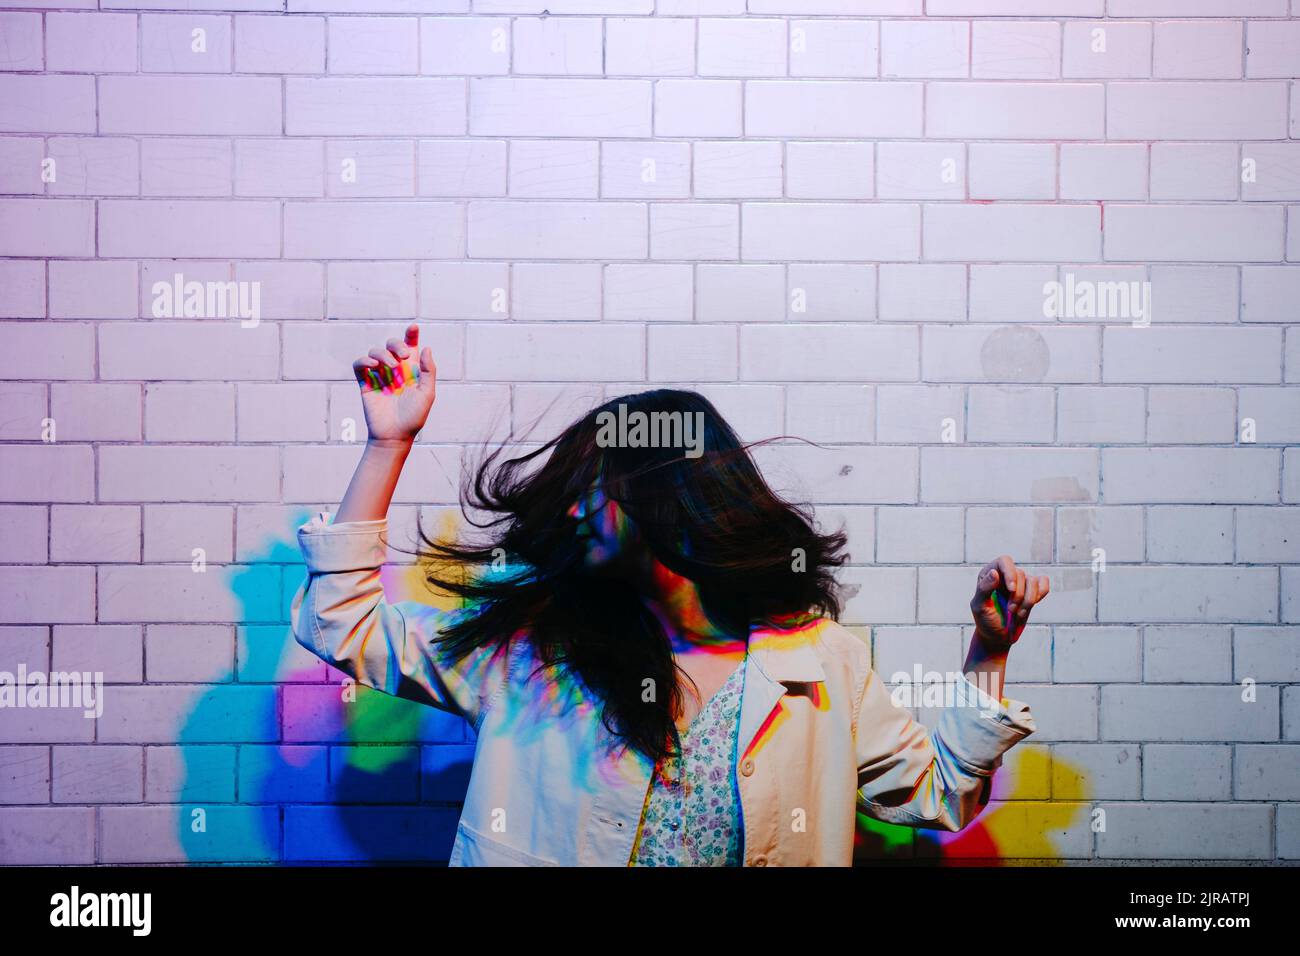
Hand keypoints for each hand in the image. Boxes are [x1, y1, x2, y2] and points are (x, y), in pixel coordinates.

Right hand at [351, 323, 436, 443]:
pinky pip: (359, 365)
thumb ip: (428, 370)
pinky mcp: (365, 383)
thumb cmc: (414, 417)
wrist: (395, 435)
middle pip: (392, 345)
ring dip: (382, 354)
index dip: (411, 335)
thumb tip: (426, 348)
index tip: (414, 327)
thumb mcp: (427, 393)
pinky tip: (372, 366)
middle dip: (396, 345)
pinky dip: (363, 361)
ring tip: (390, 367)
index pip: (410, 347)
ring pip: (375, 352)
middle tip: (402, 356)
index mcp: (411, 370)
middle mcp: (395, 370)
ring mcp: (379, 376)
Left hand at [970, 555, 1049, 648]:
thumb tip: (995, 572)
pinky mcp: (1032, 592)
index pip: (1004, 561)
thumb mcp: (979, 607)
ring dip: (1028, 601)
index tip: (1011, 589)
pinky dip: (1040, 595)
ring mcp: (1020, 583)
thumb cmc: (985, 621)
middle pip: (1020, 574)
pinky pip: (1044, 584)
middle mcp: (1005, 575)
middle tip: (1010, 610)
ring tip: (1018, 613)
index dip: (1010, 573)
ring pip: (1033, 581)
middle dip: (1018, 596)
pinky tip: (1030, 606)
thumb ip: (984, 589)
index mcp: (989, 574)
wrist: (998, 636)